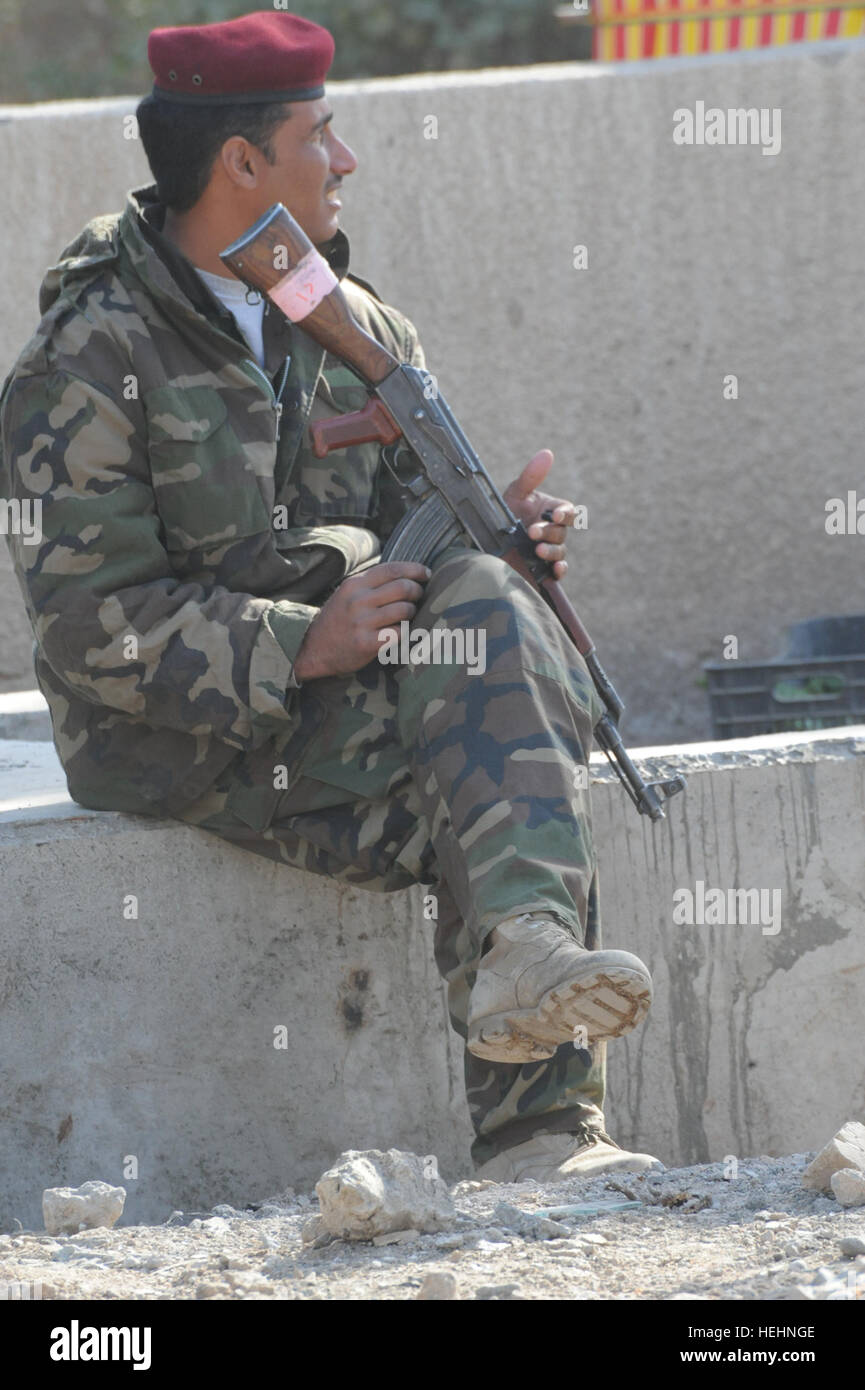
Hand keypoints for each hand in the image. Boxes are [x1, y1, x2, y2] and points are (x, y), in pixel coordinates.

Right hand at [293, 561, 430, 679]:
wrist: (313, 649)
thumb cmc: (338, 620)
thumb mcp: (347, 594)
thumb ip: (371, 583)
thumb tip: (406, 575)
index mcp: (355, 584)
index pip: (392, 569)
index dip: (414, 570)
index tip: (426, 574)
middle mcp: (358, 601)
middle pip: (403, 588)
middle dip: (417, 591)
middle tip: (419, 597)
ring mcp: (361, 622)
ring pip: (404, 610)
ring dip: (412, 613)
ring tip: (407, 617)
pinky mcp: (366, 643)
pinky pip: (398, 633)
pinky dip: (404, 632)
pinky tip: (399, 633)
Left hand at [503, 448, 577, 579]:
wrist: (482, 544)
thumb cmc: (502, 515)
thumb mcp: (514, 494)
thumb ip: (531, 476)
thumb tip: (547, 453)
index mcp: (549, 513)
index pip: (567, 512)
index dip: (564, 514)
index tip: (554, 516)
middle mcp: (551, 532)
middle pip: (561, 533)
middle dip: (548, 532)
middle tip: (531, 532)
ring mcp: (548, 552)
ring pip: (560, 552)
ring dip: (551, 552)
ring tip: (537, 551)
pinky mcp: (542, 571)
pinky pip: (558, 572)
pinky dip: (558, 572)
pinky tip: (553, 572)